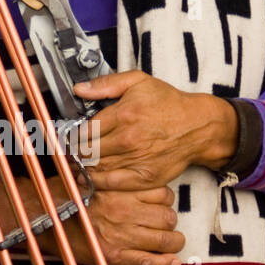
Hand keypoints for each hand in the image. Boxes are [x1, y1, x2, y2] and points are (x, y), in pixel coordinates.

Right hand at [40, 179, 184, 264]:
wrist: (41, 217)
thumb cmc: (65, 196)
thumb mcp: (91, 176)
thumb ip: (115, 177)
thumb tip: (132, 173)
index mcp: (120, 191)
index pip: (162, 193)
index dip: (165, 199)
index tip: (160, 203)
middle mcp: (124, 211)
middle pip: (167, 215)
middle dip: (170, 219)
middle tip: (164, 223)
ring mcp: (121, 235)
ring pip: (165, 238)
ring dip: (172, 240)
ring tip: (171, 241)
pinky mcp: (114, 256)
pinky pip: (148, 261)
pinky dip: (164, 263)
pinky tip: (172, 262)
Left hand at [73, 70, 238, 189]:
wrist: (198, 126)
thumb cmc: (168, 103)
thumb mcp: (139, 81)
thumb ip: (107, 84)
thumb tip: (79, 89)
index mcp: (124, 114)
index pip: (84, 130)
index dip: (70, 136)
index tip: (66, 138)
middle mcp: (128, 138)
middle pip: (87, 151)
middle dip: (74, 152)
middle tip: (67, 152)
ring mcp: (136, 159)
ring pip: (96, 167)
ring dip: (81, 167)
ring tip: (75, 164)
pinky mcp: (144, 176)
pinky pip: (112, 183)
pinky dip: (97, 182)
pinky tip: (89, 178)